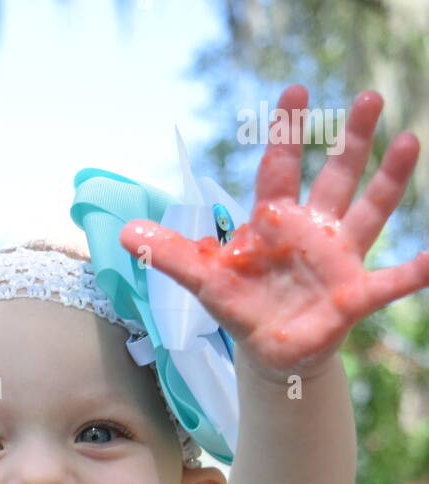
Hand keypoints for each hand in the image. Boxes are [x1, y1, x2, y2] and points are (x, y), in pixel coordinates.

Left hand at [119, 85, 428, 378]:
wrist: (271, 352)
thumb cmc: (242, 306)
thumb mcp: (204, 281)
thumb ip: (171, 255)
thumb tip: (123, 235)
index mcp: (276, 221)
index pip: (281, 168)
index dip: (287, 133)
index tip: (296, 92)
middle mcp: (313, 230)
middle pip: (335, 177)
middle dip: (352, 140)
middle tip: (369, 98)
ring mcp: (339, 259)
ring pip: (369, 211)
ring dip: (388, 180)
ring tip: (409, 141)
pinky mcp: (355, 295)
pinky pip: (390, 281)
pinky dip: (413, 272)